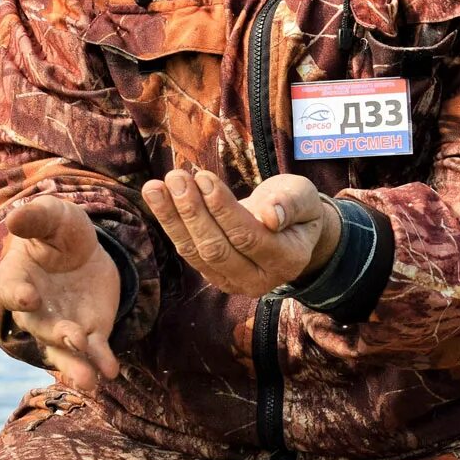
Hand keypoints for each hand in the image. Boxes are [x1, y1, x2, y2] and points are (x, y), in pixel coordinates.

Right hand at [0, 196, 122, 391]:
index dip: (18, 294)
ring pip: (64, 350)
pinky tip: (110, 370)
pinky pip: (94, 351)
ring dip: (74, 365)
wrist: (83, 250)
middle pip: (40, 327)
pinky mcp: (91, 332)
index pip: (12, 289)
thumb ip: (35, 218)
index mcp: (17, 277)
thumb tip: (14, 217)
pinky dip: (101, 361)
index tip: (28, 298)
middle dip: (56, 334)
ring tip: (87, 381)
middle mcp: (35, 309)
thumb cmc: (58, 229)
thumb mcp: (52, 215)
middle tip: (72, 339)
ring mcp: (62, 324)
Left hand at [141, 170, 339, 298]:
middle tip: (176, 177)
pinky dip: (170, 222)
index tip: (204, 177)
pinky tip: (156, 195)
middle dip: (193, 212)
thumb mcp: (304, 197)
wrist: (289, 230)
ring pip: (197, 252)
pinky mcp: (213, 275)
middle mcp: (260, 279)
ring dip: (173, 218)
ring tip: (155, 187)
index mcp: (288, 259)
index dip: (224, 209)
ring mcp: (234, 282)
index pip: (249, 237)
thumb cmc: (296, 207)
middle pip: (218, 249)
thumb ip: (290, 204)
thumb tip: (271, 216)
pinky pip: (188, 250)